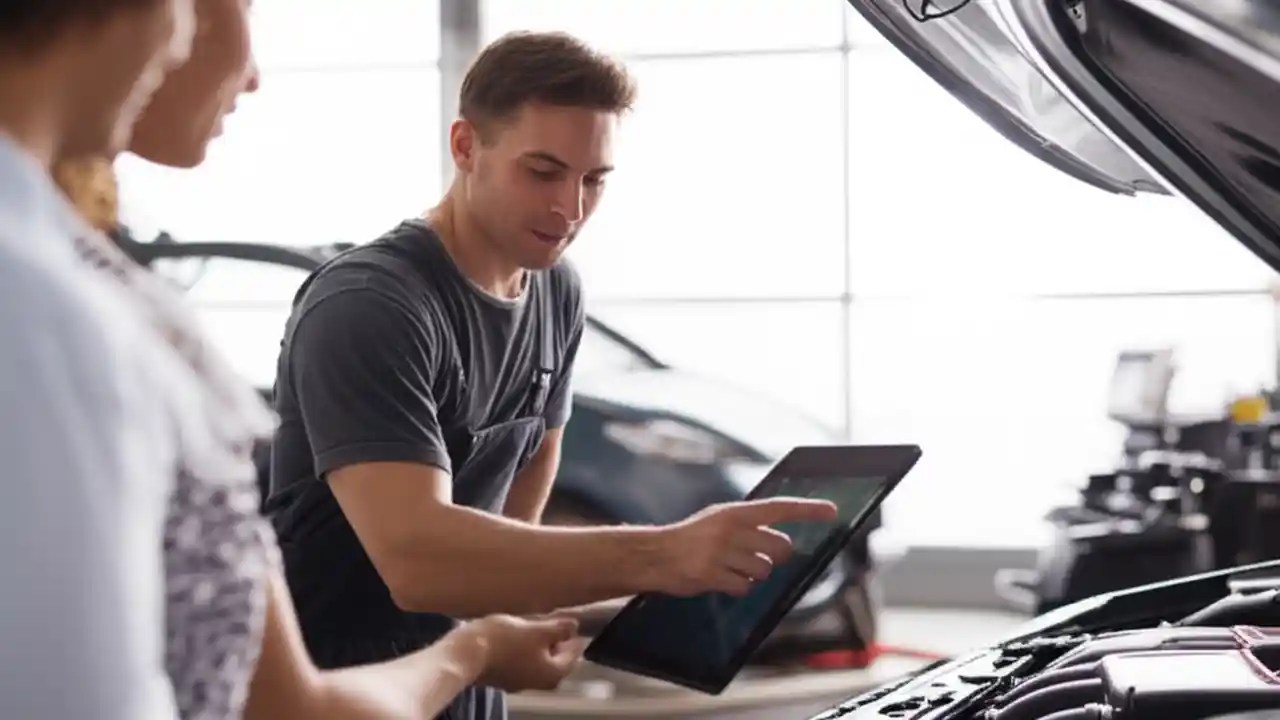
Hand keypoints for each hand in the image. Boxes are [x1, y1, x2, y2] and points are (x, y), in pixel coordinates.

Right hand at [465, 614, 585, 691]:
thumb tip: (576, 626)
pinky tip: (518, 633)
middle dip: (556, 640)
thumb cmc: (506, 641)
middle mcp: (540, 683)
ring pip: (538, 660)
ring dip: (539, 643)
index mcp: (553, 674)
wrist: (466, 654)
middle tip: (553, 619)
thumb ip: (559, 629)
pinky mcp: (504, 677)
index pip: (574, 655)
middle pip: (556, 659)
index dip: (573, 636)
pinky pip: (522, 661)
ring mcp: (520, 682)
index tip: (569, 620)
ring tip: (535, 623)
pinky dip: (525, 648)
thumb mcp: (538, 630)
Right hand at [650, 497, 837, 596]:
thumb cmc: (692, 537)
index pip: (779, 507)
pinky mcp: (711, 574)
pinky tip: (720, 579)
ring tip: (730, 568)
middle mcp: (731, 529)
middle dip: (775, 556)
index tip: (832, 511)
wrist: (656, 553)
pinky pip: (744, 587)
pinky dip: (737, 587)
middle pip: (779, 547)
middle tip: (757, 557)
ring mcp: (721, 552)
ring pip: (763, 570)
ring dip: (753, 574)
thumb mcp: (719, 519)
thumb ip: (747, 525)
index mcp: (735, 512)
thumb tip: (781, 541)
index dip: (808, 510)